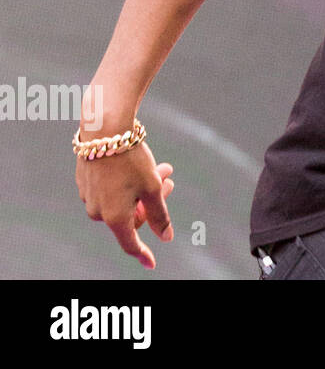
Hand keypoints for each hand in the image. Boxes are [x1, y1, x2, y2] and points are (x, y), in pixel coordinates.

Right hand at [77, 141, 175, 268]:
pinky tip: (140, 163)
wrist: (105, 130)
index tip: (151, 263)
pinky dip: (127, 181)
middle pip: (131, 215)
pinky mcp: (86, 181)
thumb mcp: (152, 188)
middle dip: (152, 202)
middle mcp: (98, 211)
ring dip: (143, 188)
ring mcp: (89, 196)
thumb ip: (159, 215)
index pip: (129, 243)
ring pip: (123, 199)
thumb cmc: (131, 160)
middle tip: (169, 180)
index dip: (142, 253)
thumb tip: (165, 237)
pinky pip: (110, 188)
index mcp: (114, 217)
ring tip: (163, 168)